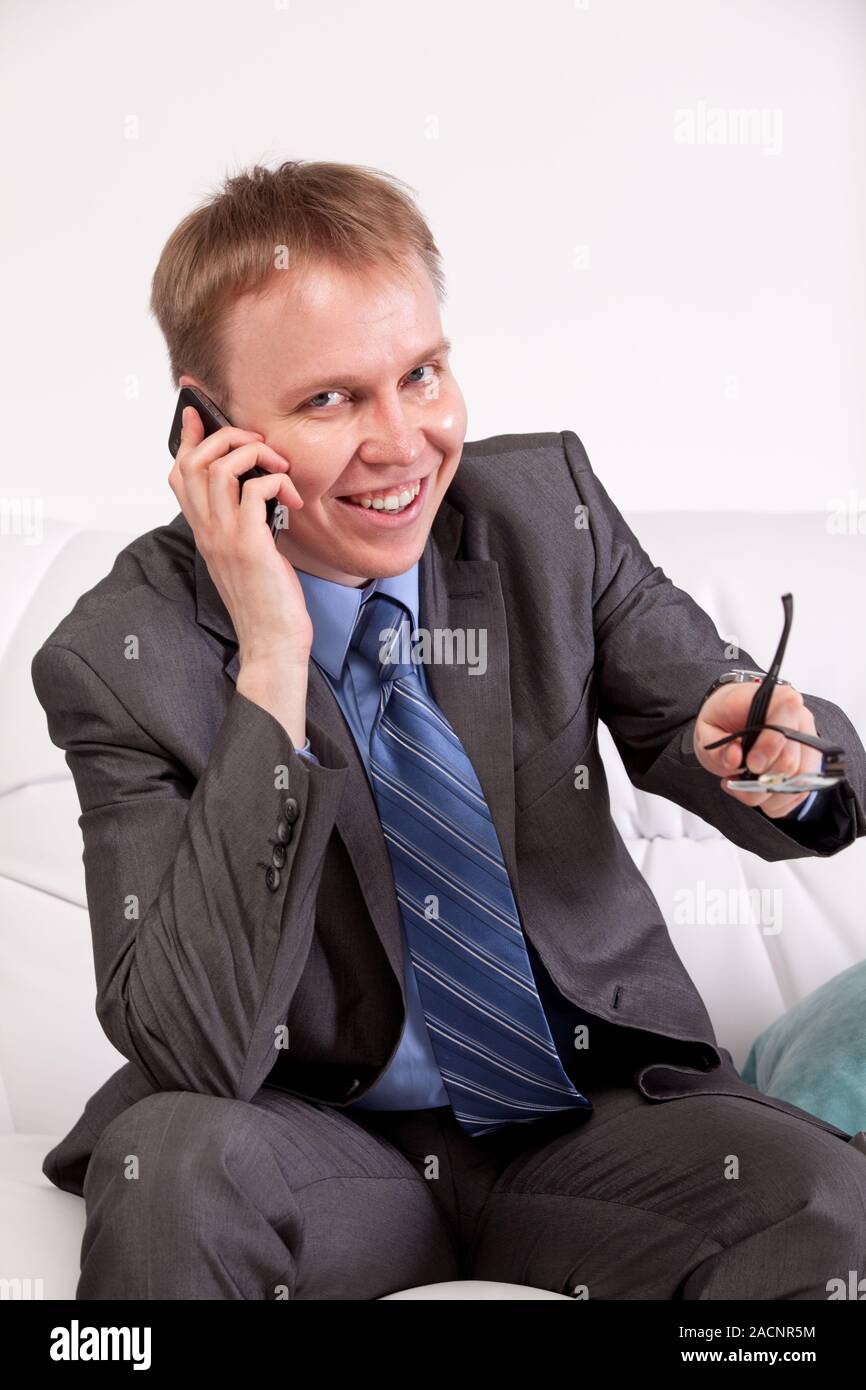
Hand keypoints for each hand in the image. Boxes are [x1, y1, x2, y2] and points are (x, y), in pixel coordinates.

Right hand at [170, 406, 312, 662]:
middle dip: (227, 436)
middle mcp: (207, 530)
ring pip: (220, 467)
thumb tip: (261, 490)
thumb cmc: (267, 602)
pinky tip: (292, 498)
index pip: (179, 473)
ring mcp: (225, 537)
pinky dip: (276, 480)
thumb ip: (244, 523)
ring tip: (280, 468)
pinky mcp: (250, 545)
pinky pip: (254, 489)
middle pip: (194, 460)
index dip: (186, 436)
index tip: (197, 410)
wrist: (272, 643)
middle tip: (260, 445)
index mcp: (203, 531)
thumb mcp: (249, 554)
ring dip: (254, 453)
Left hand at [693, 682, 821, 818]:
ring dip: (767, 794)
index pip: (785, 726)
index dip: (769, 748)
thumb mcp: (707, 729)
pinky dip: (776, 801)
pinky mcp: (808, 765)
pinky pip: (800, 793)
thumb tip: (735, 758)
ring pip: (798, 784)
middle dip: (763, 779)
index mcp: (777, 700)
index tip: (750, 764)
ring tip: (743, 785)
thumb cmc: (724, 718)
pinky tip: (757, 791)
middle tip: (739, 778)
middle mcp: (799, 721)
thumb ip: (717, 747)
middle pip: (793, 763)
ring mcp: (807, 744)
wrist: (731, 716)